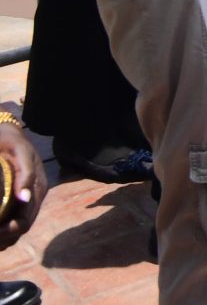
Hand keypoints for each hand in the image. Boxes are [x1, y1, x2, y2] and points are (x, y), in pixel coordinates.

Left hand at [0, 120, 45, 249]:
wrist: (5, 134)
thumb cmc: (8, 142)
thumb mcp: (18, 151)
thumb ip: (25, 172)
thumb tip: (25, 197)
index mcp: (37, 188)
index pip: (24, 222)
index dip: (7, 233)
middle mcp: (34, 196)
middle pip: (20, 228)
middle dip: (3, 238)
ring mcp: (26, 198)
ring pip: (16, 228)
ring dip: (2, 237)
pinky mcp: (18, 198)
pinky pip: (12, 220)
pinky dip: (2, 231)